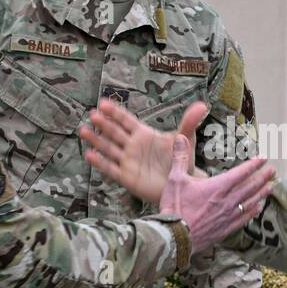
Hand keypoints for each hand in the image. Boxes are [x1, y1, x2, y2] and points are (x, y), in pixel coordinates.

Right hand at [80, 99, 208, 204]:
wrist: (182, 184)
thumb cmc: (181, 160)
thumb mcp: (186, 140)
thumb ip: (189, 123)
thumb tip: (203, 105)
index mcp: (143, 134)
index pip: (126, 120)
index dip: (115, 112)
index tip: (103, 102)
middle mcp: (132, 146)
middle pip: (115, 133)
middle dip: (104, 124)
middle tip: (93, 114)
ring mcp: (127, 161)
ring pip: (109, 149)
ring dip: (96, 140)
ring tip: (83, 131)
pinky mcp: (126, 177)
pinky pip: (111, 169)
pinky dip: (101, 162)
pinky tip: (90, 154)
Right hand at [160, 133, 273, 252]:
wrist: (175, 236)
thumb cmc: (175, 207)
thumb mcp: (175, 179)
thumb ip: (180, 157)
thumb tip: (180, 137)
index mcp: (218, 186)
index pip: (241, 173)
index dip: (253, 165)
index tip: (263, 158)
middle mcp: (227, 200)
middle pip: (250, 186)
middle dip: (262, 177)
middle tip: (272, 171)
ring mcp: (228, 215)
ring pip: (250, 202)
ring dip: (262, 193)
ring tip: (271, 186)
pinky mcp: (226, 228)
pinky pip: (245, 218)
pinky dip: (253, 211)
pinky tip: (258, 208)